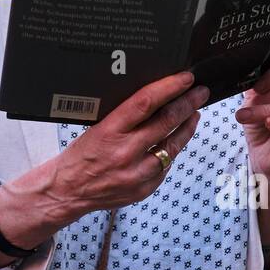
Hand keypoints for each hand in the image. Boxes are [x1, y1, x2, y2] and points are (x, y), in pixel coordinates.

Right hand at [0, 72, 209, 265]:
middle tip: (201, 92)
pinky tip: (175, 141)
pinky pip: (165, 166)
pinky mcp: (143, 189)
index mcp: (110, 130)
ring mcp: (136, 173)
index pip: (146, 102)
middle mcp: (125, 152)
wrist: (68, 191)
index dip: (170, 88)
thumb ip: (125, 117)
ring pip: (172, 146)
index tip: (186, 78)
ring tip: (195, 114)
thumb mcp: (97, 127)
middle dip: (188, 104)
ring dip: (187, 128)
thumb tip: (155, 98)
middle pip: (166, 122)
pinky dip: (171, 151)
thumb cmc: (82, 154)